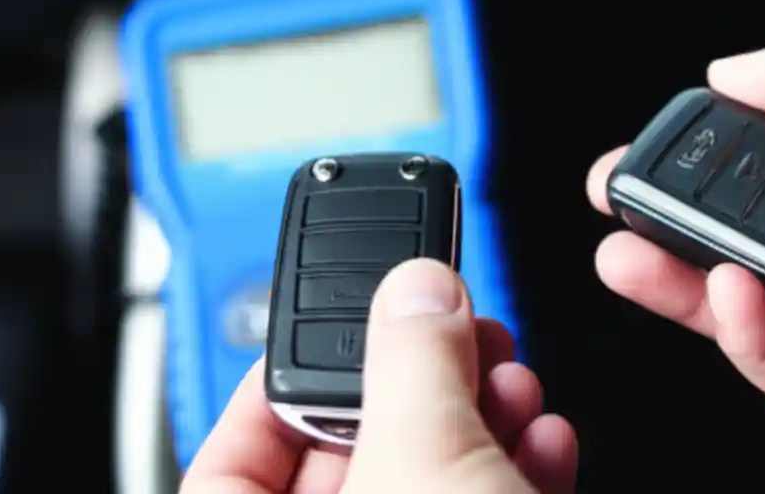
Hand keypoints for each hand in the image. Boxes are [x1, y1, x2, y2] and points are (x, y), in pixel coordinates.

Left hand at [180, 258, 577, 492]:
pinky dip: (517, 466)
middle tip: (448, 334)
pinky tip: (540, 438)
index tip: (322, 334)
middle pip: (349, 453)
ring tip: (509, 380)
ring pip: (427, 475)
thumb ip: (412, 360)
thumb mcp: (425, 464)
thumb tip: (416, 290)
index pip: (224, 464)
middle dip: (415, 385)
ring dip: (482, 416)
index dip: (265, 387)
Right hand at [587, 11, 764, 430]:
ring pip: (758, 312)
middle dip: (668, 231)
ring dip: (688, 289)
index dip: (694, 166)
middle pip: (744, 243)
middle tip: (616, 214)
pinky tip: (732, 297)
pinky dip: (753, 340)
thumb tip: (731, 72)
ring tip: (640, 259)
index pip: (758, 166)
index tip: (638, 158)